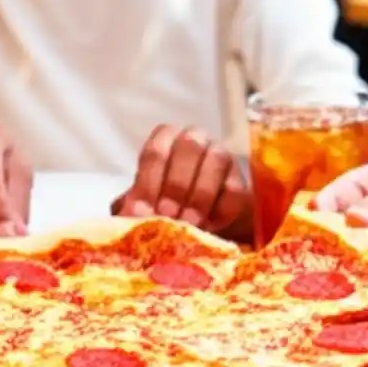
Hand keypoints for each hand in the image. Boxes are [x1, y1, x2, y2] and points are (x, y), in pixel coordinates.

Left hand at [113, 125, 249, 232]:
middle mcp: (194, 139)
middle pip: (189, 147)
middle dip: (176, 185)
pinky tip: (209, 227)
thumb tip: (127, 218)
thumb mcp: (144, 203)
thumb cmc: (165, 203)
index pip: (156, 150)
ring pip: (216, 160)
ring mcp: (220, 155)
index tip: (141, 214)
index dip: (148, 183)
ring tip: (190, 224)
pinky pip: (235, 188)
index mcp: (165, 139)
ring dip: (200, 195)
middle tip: (168, 216)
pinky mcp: (240, 179)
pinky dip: (222, 210)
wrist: (200, 218)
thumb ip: (134, 207)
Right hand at [312, 143, 367, 250]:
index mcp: (348, 190)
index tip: (316, 238)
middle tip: (345, 258)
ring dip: (361, 260)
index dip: (314, 222)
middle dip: (335, 248)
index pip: (322, 206)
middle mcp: (352, 216)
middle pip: (333, 236)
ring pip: (354, 253)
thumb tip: (353, 221)